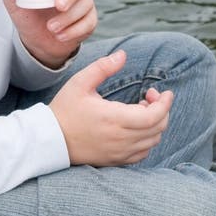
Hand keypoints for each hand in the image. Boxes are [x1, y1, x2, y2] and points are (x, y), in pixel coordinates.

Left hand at [0, 0, 96, 67]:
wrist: (36, 42)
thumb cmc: (29, 15)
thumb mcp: (15, 2)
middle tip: (57, 5)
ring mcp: (84, 3)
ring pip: (86, 4)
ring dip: (68, 17)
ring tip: (51, 27)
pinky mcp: (89, 21)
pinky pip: (88, 23)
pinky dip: (74, 31)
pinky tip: (61, 35)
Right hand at [50, 49, 172, 165]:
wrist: (51, 139)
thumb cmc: (65, 109)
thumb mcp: (80, 82)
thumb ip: (103, 67)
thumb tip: (123, 55)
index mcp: (113, 118)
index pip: (153, 116)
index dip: (165, 103)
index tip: (165, 92)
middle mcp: (120, 138)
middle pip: (157, 128)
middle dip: (162, 110)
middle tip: (150, 96)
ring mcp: (119, 152)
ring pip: (152, 141)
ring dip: (155, 124)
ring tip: (143, 109)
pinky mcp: (115, 160)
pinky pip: (142, 153)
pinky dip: (147, 139)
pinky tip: (137, 127)